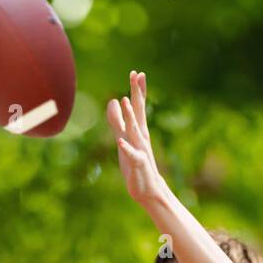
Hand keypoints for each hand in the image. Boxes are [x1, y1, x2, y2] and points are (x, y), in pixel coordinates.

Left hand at [106, 70, 167, 204]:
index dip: (138, 90)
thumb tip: (114, 100)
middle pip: (138, 112)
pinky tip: (120, 142)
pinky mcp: (138, 164)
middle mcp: (141, 137)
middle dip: (136, 94)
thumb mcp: (124, 138)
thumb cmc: (135, 164)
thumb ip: (117, 121)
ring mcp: (140, 150)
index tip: (137, 73)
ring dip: (130, 116)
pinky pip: (132, 155)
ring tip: (124, 100)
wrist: (148, 189)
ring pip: (134, 130)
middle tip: (136, 75)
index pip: (138, 107)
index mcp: (139, 130)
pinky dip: (126, 148)